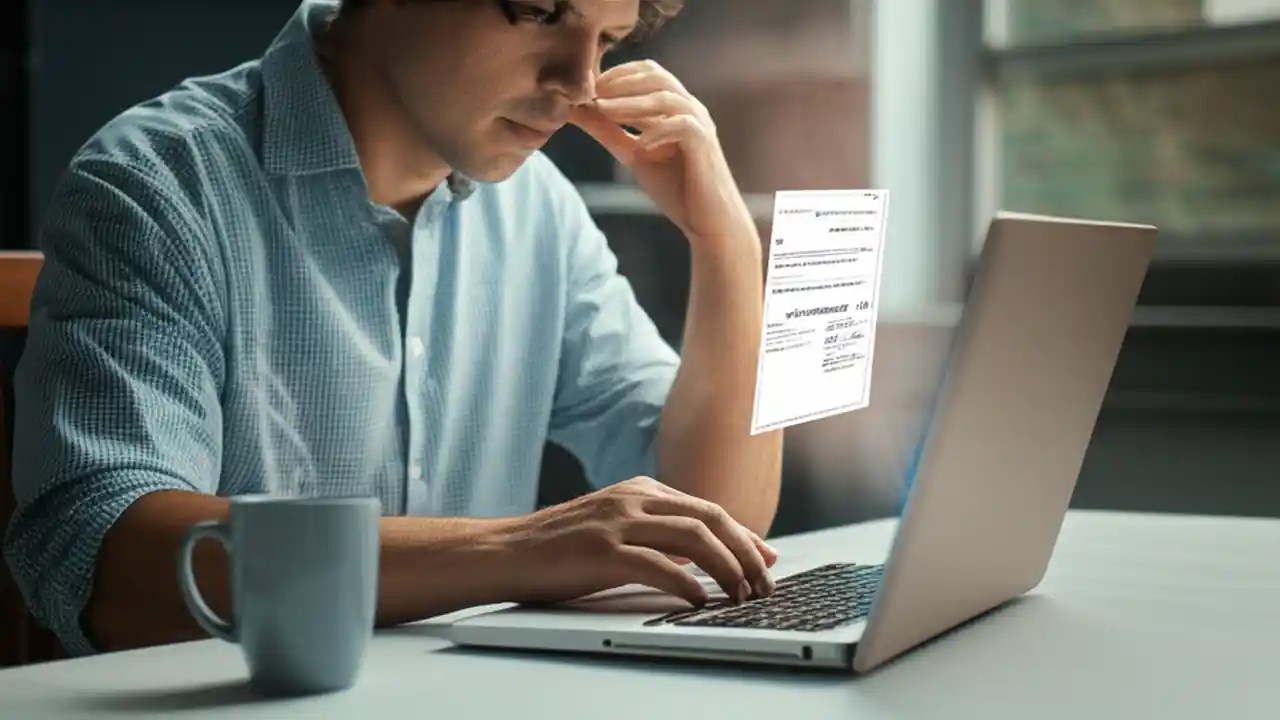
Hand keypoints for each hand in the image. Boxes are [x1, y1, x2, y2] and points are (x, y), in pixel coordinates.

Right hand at [503, 477, 778, 607]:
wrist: (506, 551)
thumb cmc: (560, 547)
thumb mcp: (615, 528)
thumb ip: (656, 535)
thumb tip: (704, 557)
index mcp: (640, 490)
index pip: (708, 509)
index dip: (744, 535)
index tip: (768, 559)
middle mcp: (633, 499)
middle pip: (710, 519)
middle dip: (746, 552)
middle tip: (765, 582)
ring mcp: (618, 522)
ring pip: (694, 538)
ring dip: (727, 568)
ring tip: (742, 594)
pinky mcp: (602, 551)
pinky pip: (659, 566)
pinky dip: (688, 584)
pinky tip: (700, 601)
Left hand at [568, 60, 755, 248]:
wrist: (707, 220)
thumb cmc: (675, 188)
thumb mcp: (632, 154)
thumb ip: (607, 131)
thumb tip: (575, 110)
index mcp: (672, 107)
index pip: (646, 72)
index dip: (615, 74)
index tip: (585, 86)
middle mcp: (687, 108)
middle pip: (656, 75)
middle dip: (620, 81)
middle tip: (591, 91)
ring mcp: (699, 123)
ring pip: (666, 96)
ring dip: (631, 101)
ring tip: (603, 109)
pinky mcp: (705, 143)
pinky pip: (682, 126)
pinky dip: (657, 131)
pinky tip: (638, 146)